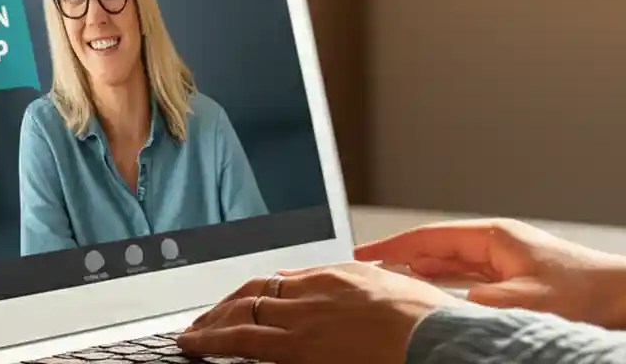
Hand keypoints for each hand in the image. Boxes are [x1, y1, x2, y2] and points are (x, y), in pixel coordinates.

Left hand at [177, 261, 463, 363]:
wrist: (434, 340)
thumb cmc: (426, 323)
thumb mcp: (395, 291)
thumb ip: (364, 285)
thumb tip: (351, 283)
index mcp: (340, 276)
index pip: (285, 280)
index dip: (258, 291)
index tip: (245, 300)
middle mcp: (314, 292)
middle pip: (256, 291)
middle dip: (226, 304)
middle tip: (204, 318)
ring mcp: (303, 319)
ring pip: (242, 313)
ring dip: (210, 322)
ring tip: (192, 334)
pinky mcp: (297, 348)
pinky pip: (244, 340)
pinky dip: (213, 340)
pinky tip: (196, 345)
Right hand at [355, 218, 625, 330]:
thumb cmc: (584, 295)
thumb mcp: (518, 303)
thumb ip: (471, 304)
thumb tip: (433, 305)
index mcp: (493, 238)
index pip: (429, 238)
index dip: (391, 247)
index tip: (361, 256)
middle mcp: (497, 244)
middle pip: (435, 249)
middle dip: (399, 260)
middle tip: (364, 274)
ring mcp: (506, 261)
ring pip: (450, 266)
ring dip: (420, 274)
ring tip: (386, 285)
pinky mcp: (516, 280)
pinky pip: (467, 281)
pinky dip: (444, 286)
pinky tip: (429, 297)